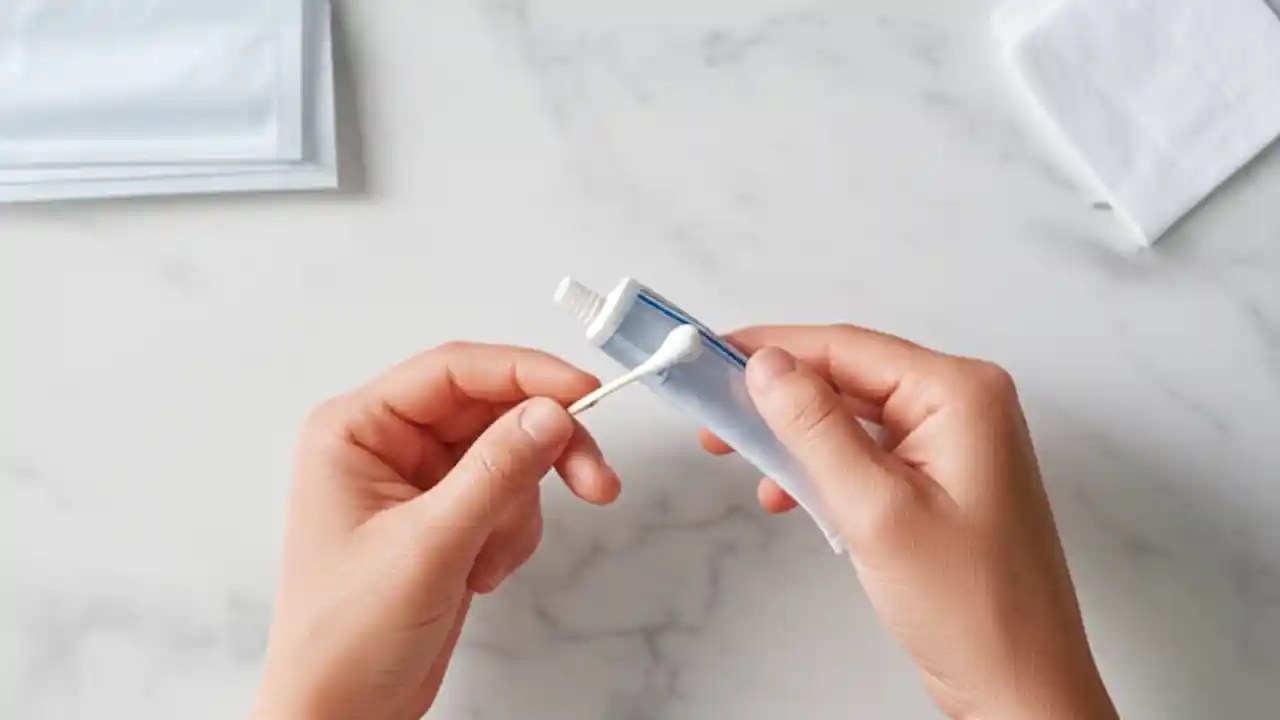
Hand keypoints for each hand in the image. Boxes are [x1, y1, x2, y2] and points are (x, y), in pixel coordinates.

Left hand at [252, 343, 618, 719]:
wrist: (343, 714)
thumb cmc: (346, 637)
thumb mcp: (427, 547)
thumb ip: (495, 473)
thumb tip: (551, 413)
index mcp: (357, 430)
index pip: (453, 371)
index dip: (524, 373)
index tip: (584, 393)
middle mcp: (388, 445)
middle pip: (493, 409)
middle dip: (544, 449)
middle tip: (595, 481)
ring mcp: (421, 482)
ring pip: (511, 454)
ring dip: (522, 507)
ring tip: (492, 562)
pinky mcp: (449, 517)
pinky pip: (510, 497)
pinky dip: (514, 533)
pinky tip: (482, 574)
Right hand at [700, 326, 1115, 719]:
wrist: (1019, 687)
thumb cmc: (972, 609)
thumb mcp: (875, 510)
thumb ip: (816, 429)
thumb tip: (768, 366)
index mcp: (961, 394)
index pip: (846, 347)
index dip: (771, 349)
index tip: (709, 358)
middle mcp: (963, 405)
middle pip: (847, 376)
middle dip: (777, 400)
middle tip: (715, 420)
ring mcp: (954, 442)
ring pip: (852, 416)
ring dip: (796, 439)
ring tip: (745, 464)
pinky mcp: (941, 478)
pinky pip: (868, 452)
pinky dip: (824, 470)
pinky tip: (792, 495)